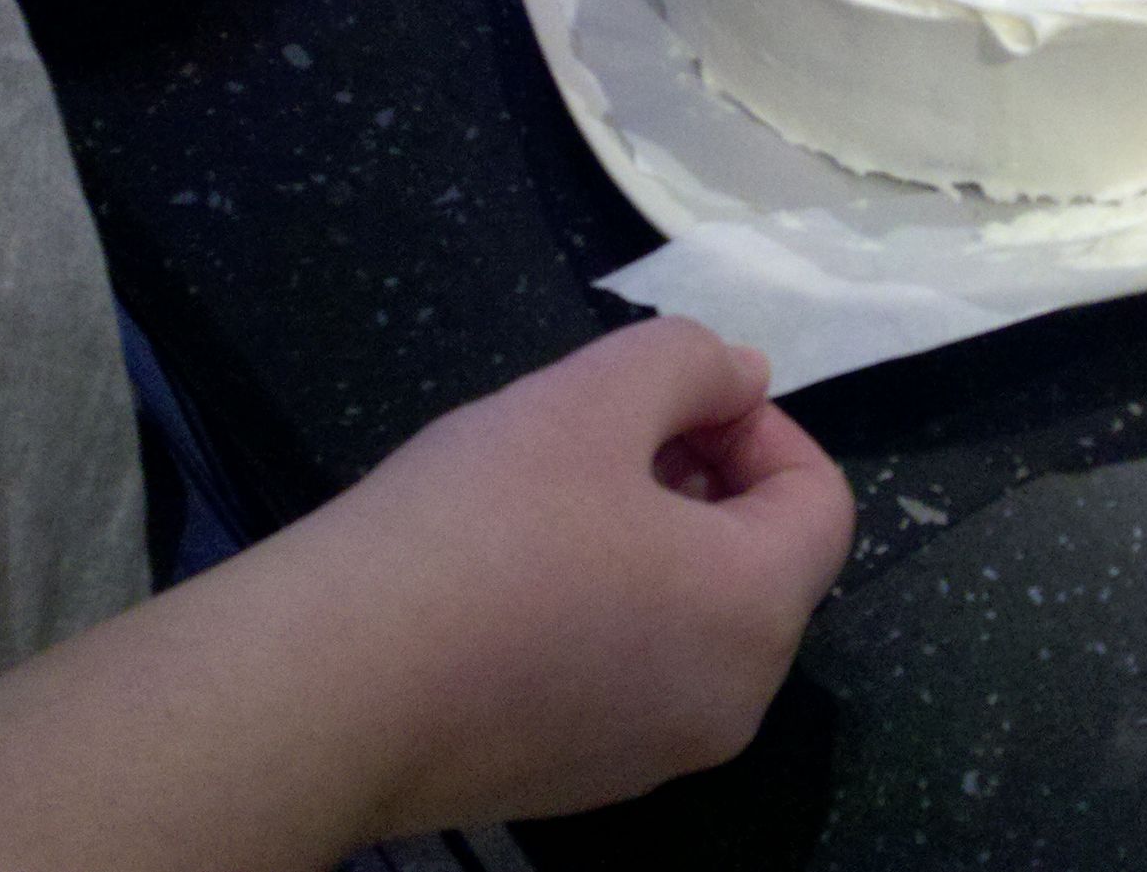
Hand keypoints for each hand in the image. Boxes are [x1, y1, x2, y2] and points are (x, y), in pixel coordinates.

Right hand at [307, 317, 856, 833]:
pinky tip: (507, 581)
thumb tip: (740, 376)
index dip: (756, 425)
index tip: (669, 400)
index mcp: (757, 611)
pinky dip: (601, 615)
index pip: (820, 500)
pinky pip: (628, 676)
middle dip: (702, 481)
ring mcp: (656, 756)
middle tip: (602, 437)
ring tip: (546, 499)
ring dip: (649, 544)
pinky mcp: (578, 783)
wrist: (325, 689)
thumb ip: (689, 362)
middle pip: (761, 564)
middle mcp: (732, 702)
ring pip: (692, 622)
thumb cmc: (475, 529)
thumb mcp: (589, 394)